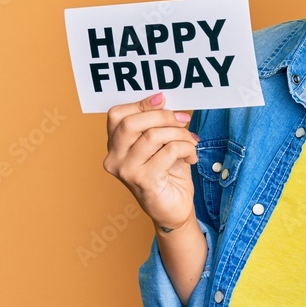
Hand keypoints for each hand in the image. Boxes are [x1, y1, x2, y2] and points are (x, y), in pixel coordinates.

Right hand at [102, 91, 199, 230]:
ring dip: (180, 134)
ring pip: (153, 136)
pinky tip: (191, 157)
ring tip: (191, 142)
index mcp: (115, 146)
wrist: (175, 209)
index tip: (163, 99)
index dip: (141, 104)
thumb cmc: (168, 173)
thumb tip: (161, 98)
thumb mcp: (161, 142)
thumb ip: (156, 123)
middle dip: (163, 116)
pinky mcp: (144, 181)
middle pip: (131, 123)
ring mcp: (126, 172)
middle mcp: (114, 159)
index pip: (117, 115)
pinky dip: (186, 148)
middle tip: (184, 120)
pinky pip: (169, 151)